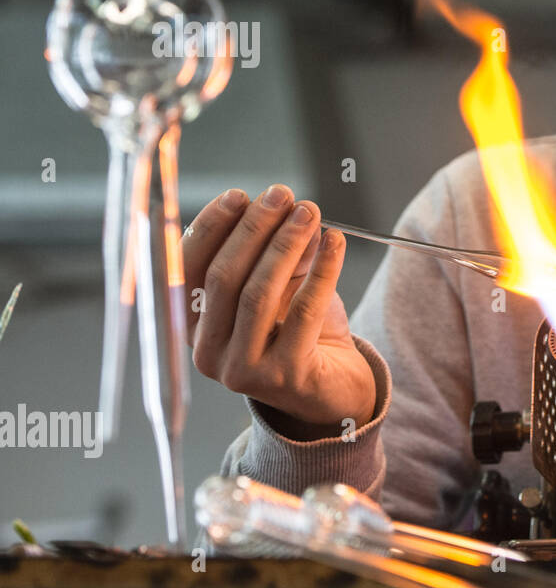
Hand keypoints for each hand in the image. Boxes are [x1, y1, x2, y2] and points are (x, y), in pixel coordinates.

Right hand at [182, 184, 374, 434]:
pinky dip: (321, 271)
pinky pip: (304, 312)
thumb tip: (287, 208)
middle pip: (224, 278)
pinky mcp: (284, 377)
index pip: (188, 270)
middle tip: (282, 194)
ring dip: (285, 245)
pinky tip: (335, 242)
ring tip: (308, 212)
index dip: (212, 229)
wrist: (334, 393)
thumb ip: (277, 254)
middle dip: (253, 229)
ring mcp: (243, 370)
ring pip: (258, 294)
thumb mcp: (283, 289)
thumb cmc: (300, 336)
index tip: (238, 195)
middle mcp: (209, 353)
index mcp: (194, 328)